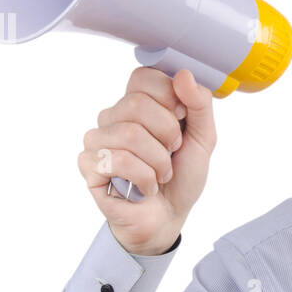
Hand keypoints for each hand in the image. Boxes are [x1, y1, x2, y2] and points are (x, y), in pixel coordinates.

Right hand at [78, 67, 215, 254]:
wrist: (168, 216)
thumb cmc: (181, 176)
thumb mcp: (203, 138)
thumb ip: (200, 104)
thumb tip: (183, 75)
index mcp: (138, 102)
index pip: (143, 76)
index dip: (168, 96)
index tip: (180, 119)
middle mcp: (113, 116)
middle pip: (137, 103)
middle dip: (168, 134)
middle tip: (172, 153)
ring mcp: (98, 139)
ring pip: (130, 134)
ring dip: (159, 162)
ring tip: (161, 174)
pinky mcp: (88, 164)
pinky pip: (118, 160)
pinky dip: (144, 178)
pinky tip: (145, 187)